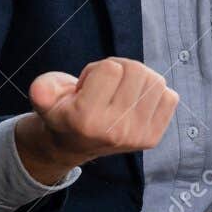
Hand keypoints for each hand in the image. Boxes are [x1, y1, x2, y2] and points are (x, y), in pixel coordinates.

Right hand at [12, 57, 179, 185]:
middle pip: (137, 70)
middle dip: (120, 70)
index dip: (97, 69)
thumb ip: (41, 89)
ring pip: (156, 81)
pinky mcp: (152, 138)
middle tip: (105, 87)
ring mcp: (136, 137)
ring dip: (138, 80)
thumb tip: (41, 91)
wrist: (74, 143)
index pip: (111, 68)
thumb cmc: (63, 111)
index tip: (86, 86)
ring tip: (119, 94)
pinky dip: (155, 95)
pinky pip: (170, 98)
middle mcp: (113, 130)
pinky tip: (135, 104)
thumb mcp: (44, 97)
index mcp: (85, 118)